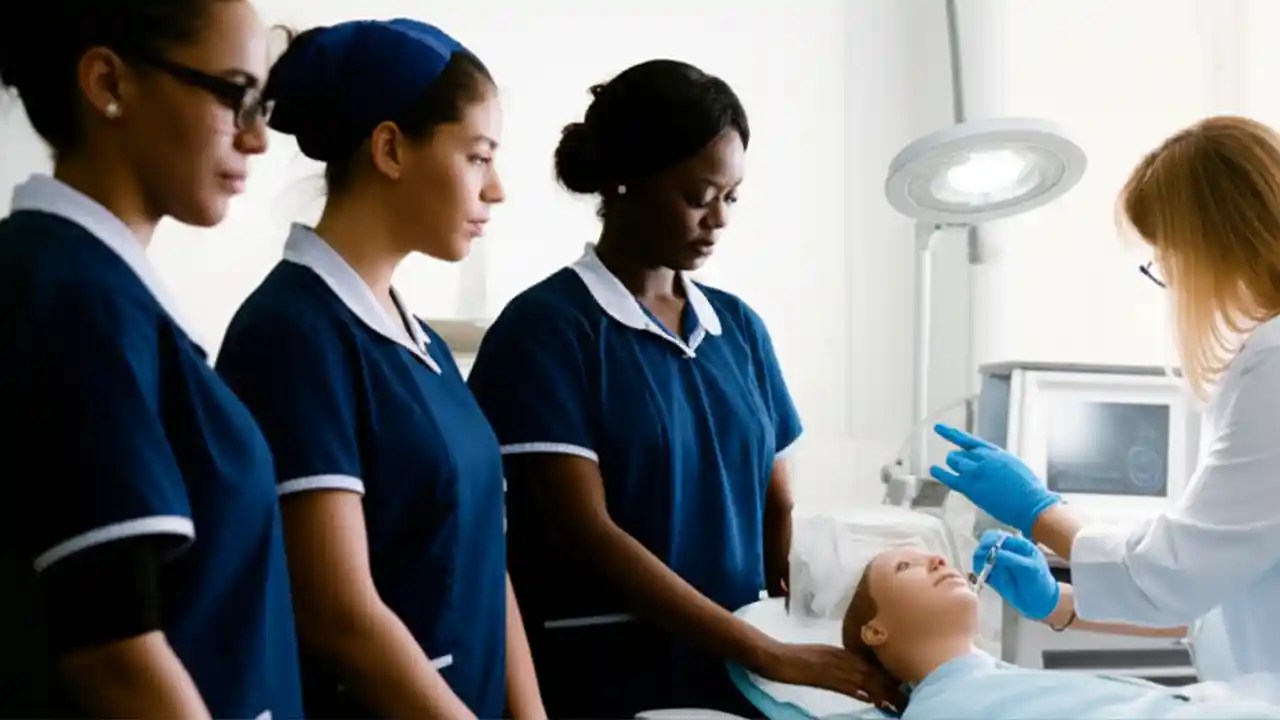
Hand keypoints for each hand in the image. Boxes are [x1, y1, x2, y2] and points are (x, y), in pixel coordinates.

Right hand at [758, 641, 904, 712]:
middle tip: (907, 699)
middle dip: (891, 686)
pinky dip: (858, 692)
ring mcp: (832, 665)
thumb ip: (840, 665)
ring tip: (897, 704)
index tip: (904, 687)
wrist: (773, 655)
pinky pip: (844, 684)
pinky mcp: (822, 675)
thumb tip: (860, 684)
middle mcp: (841, 656)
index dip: (889, 676)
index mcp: (842, 652)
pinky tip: (870, 699)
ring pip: (863, 678)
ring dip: (882, 692)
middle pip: (872, 672)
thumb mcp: (822, 658)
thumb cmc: (794, 657)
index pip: (871, 664)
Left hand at [931, 424, 1060, 535]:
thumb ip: (997, 463)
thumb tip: (985, 465)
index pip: (969, 441)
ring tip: (960, 473)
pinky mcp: (971, 487)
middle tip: (961, 469)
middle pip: (959, 453)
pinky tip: (933, 469)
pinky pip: (949, 478)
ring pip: (954, 461)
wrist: (1032, 504)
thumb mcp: (1014, 467)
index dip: (951, 434)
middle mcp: (984, 458)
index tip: (938, 428)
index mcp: (996, 453)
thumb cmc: (1028, 490)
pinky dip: (940, 473)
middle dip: (957, 459)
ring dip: (953, 465)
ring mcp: (976, 472)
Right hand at [974, 530, 1059, 619]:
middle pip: (987, 544)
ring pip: (981, 555)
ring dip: (978, 559)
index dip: (990, 540)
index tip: (985, 548)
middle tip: (980, 559)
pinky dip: (978, 569)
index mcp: (1017, 545)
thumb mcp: (1030, 568)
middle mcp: (1005, 551)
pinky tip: (981, 573)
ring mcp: (998, 563)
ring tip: (980, 567)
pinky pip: (981, 569)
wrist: (1039, 602)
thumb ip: (1012, 559)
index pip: (999, 537)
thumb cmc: (1039, 581)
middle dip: (982, 550)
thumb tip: (994, 553)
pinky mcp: (992, 575)